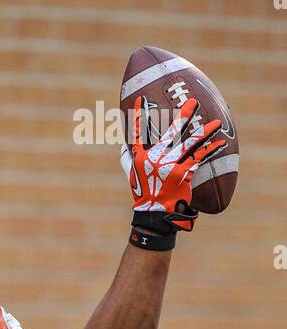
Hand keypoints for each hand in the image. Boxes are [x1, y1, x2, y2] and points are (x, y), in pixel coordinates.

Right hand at [122, 96, 225, 231]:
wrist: (153, 215)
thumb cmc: (143, 194)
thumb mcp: (131, 175)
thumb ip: (126, 158)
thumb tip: (122, 143)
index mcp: (140, 157)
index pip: (137, 133)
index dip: (138, 115)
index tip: (140, 98)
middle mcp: (154, 159)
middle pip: (171, 132)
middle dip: (184, 115)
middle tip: (193, 101)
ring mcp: (169, 166)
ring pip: (190, 144)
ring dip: (205, 132)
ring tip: (217, 122)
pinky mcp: (182, 174)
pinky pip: (199, 159)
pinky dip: (210, 150)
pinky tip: (220, 143)